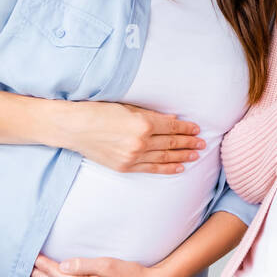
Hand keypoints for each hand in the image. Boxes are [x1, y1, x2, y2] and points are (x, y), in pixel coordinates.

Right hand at [59, 101, 205, 172]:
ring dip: (183, 156)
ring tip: (196, 155)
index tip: (196, 129)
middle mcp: (141, 141)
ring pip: (165, 157)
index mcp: (143, 123)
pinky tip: (180, 167)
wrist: (74, 128)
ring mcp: (133, 156)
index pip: (172, 126)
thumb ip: (151, 115)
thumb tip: (172, 119)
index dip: (186, 128)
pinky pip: (152, 169)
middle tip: (202, 143)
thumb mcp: (128, 108)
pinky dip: (168, 168)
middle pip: (171, 143)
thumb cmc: (99, 112)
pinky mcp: (125, 166)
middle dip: (189, 142)